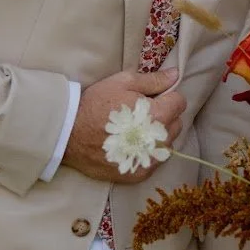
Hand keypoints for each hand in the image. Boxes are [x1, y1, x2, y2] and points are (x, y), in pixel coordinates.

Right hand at [63, 69, 185, 181]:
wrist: (69, 135)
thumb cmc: (96, 104)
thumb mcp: (122, 82)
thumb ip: (153, 80)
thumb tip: (176, 75)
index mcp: (158, 115)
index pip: (180, 102)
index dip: (167, 97)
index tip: (151, 98)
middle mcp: (159, 141)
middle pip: (176, 124)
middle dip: (164, 116)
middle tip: (141, 113)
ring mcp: (150, 160)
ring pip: (168, 143)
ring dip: (158, 136)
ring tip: (136, 131)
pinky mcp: (140, 174)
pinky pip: (155, 161)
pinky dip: (148, 153)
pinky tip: (132, 145)